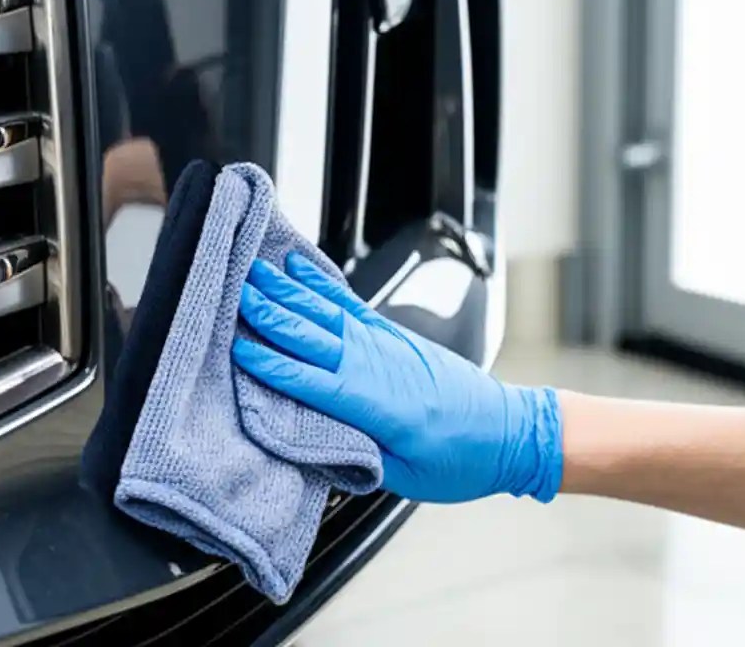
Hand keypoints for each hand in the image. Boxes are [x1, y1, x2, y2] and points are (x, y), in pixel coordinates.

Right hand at [231, 253, 561, 502]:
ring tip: (253, 271)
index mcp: (379, 406)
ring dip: (287, 290)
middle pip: (313, 335)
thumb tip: (309, 444)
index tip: (239, 349)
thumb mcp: (406, 477)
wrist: (512, 432)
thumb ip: (357, 456)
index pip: (314, 381)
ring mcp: (386, 344)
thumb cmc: (463, 459)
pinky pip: (350, 304)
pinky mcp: (393, 335)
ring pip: (327, 312)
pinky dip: (322, 284)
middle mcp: (379, 366)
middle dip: (270, 313)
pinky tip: (300, 268)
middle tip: (233, 293)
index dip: (274, 365)